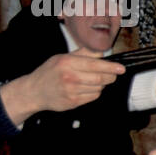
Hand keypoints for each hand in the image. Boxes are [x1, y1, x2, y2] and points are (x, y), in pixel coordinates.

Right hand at [0, 53, 124, 123]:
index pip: (95, 65)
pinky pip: (93, 97)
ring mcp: (71, 91)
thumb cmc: (50, 72)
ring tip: (93, 80)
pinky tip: (87, 88)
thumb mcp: (63, 57)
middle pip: (101, 79)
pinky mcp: (73, 102)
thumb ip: (83, 53)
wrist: (34, 91)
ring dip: (102, 85)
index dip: (111, 67)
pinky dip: (95, 92)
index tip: (121, 68)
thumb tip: (102, 52)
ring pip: (99, 88)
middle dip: (110, 77)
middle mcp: (69, 77)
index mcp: (67, 62)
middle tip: (112, 74)